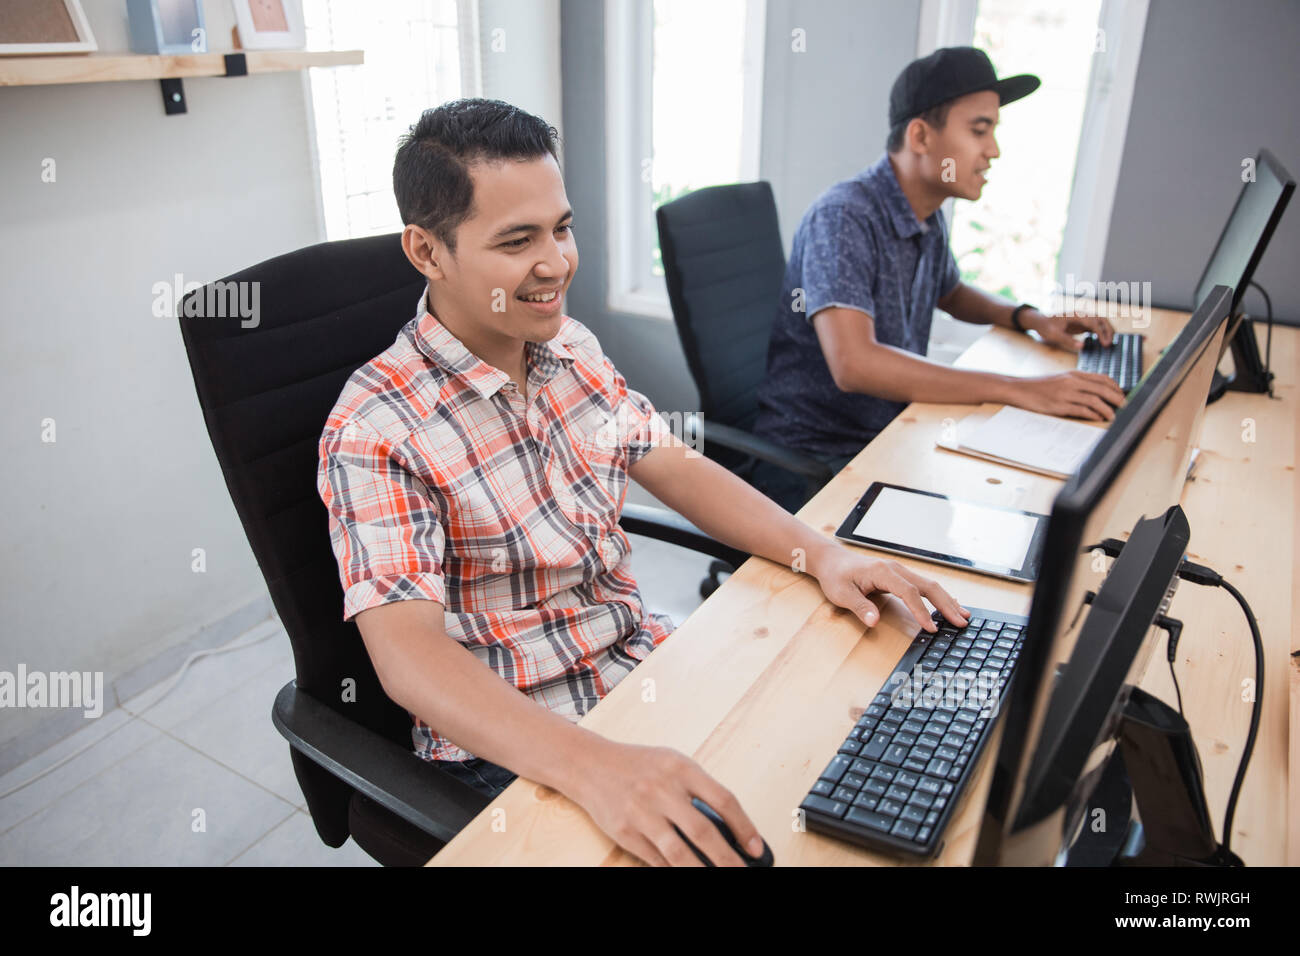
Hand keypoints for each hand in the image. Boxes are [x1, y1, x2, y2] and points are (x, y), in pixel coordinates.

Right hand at [564, 738, 763, 866]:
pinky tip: (686, 872)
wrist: (590, 764)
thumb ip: (698, 790)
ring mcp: (641, 812)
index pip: (723, 799)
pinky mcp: (624, 831)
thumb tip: (730, 829)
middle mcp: (661, 789)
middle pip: (703, 830)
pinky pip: (655, 859)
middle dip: (728, 858)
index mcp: (680, 768)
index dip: (744, 826)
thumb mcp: (672, 763)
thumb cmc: (640, 765)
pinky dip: (673, 870)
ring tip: (719, 878)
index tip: (756, 848)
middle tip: (743, 872)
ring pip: (678, 852)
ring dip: (702, 871)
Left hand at [808, 544, 968, 632]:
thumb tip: (874, 621)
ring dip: (947, 601)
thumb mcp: (842, 594)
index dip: (921, 611)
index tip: (931, 628)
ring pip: (930, 585)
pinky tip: (950, 605)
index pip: (909, 592)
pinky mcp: (900, 577)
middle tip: (962, 623)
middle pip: (928, 586)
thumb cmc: (836, 576)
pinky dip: (938, 597)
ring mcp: (900, 571)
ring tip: (964, 616)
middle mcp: (896, 569)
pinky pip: (923, 586)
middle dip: (946, 605)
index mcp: (883, 572)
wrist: (832, 561)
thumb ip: (860, 607)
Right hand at [1011, 371, 1126, 421]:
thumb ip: (1078, 384)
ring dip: (1107, 410)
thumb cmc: (1040, 386)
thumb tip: (1096, 393)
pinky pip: (1081, 410)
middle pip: (1103, 389)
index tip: (1123, 395)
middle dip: (1117, 398)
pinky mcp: (1059, 406)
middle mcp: (1072, 382)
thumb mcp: (1061, 380)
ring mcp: (1066, 394)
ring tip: (1114, 416)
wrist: (1019, 389)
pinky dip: (1093, 415)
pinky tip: (1098, 418)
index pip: (1102, 379)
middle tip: (1125, 406)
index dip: (1116, 387)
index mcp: (1075, 375)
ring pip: (1095, 400)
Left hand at [1023, 308, 1114, 351]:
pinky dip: (1101, 333)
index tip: (1104, 343)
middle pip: (1100, 319)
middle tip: (1109, 344)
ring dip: (1106, 331)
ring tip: (1108, 343)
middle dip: (1108, 330)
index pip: (1093, 322)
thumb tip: (1082, 346)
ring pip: (1099, 322)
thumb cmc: (1046, 326)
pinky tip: (1102, 341)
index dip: (1101, 332)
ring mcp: (1082, 319)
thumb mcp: (1054, 335)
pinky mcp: (1082, 324)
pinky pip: (1095, 327)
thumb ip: (1067, 340)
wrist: (1040, 321)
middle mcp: (1081, 315)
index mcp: (1075, 315)